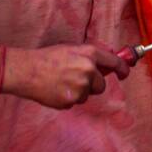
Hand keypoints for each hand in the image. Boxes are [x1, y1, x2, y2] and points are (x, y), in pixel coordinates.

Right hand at [8, 44, 130, 109]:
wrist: (27, 71)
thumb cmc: (47, 58)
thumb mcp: (71, 48)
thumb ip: (89, 56)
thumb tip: (105, 64)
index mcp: (89, 54)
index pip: (115, 62)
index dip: (123, 69)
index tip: (124, 73)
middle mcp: (88, 70)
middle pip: (101, 85)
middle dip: (92, 84)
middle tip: (75, 79)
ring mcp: (80, 87)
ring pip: (87, 95)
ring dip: (79, 91)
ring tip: (61, 82)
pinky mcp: (71, 101)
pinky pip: (75, 102)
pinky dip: (68, 98)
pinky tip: (56, 90)